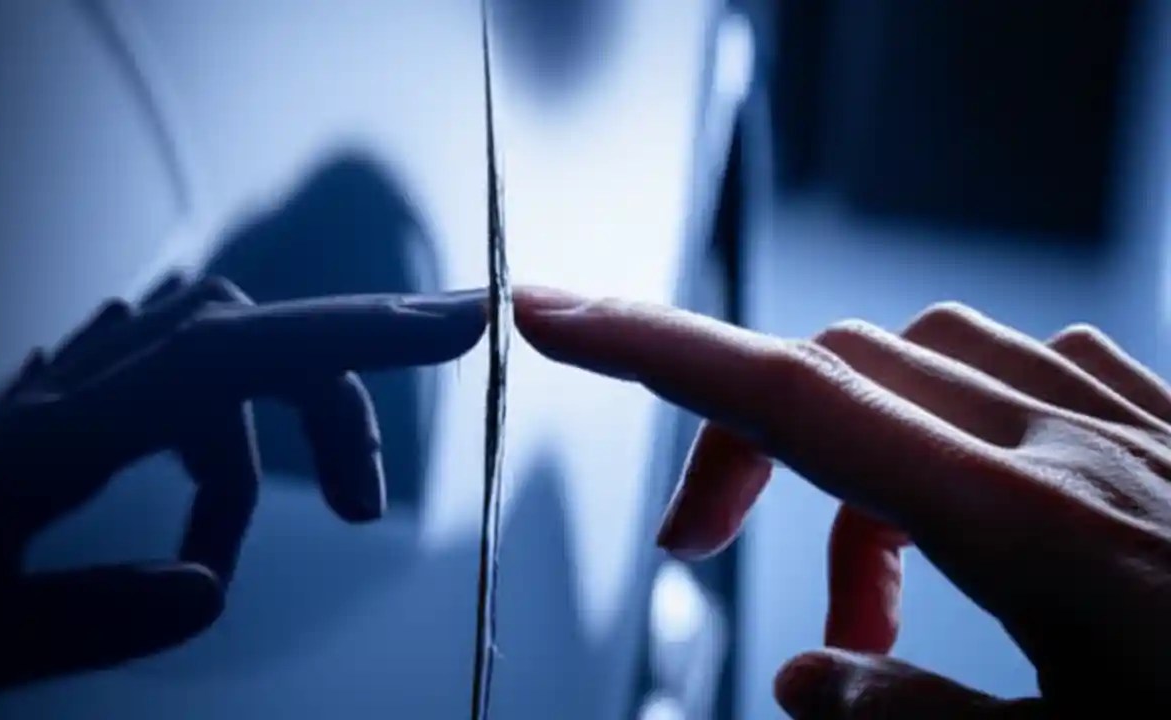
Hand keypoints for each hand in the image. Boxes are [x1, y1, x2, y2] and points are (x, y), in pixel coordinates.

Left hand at [0, 275, 485, 714]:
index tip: (460, 323)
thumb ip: (94, 614)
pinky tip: (198, 473)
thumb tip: (209, 591)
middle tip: (360, 513)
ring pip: (204, 358)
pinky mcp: (48, 421)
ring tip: (224, 559)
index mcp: (51, 437)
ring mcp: (54, 401)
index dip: (354, 333)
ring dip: (254, 444)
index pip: (232, 353)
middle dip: (324, 411)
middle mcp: (64, 397)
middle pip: (240, 342)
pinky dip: (208, 428)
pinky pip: (157, 377)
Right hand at [514, 285, 1170, 717]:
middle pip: (833, 372)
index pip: (789, 397)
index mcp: (1025, 528)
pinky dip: (950, 420)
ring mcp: (1130, 419)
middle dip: (740, 453)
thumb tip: (808, 678)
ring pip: (919, 356)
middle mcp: (1069, 443)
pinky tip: (980, 504)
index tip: (552, 315)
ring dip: (852, 452)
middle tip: (718, 559)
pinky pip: (1024, 365)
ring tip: (876, 589)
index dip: (653, 350)